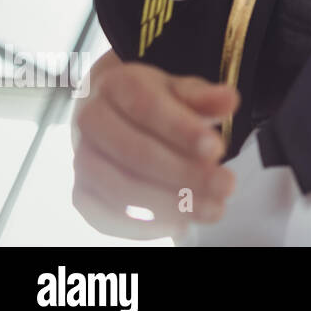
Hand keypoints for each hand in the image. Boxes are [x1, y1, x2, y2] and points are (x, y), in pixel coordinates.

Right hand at [71, 50, 238, 238]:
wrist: (114, 114)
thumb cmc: (157, 102)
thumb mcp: (182, 90)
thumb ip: (204, 97)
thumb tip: (229, 100)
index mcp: (117, 84)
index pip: (148, 107)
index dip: (182, 130)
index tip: (217, 149)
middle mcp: (91, 120)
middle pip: (134, 152)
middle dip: (184, 173)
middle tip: (226, 186)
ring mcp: (81, 159)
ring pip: (119, 187)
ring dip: (169, 204)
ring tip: (212, 209)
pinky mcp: (81, 192)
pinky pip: (102, 216)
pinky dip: (140, 226)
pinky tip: (178, 225)